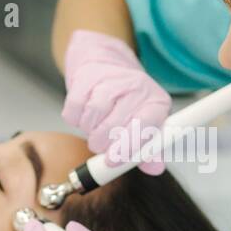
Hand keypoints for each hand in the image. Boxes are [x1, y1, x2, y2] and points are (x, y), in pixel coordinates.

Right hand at [61, 28, 171, 174]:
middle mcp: (136, 87)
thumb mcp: (145, 122)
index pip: (145, 127)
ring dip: (88, 131)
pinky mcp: (85, 78)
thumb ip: (150, 149)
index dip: (128, 148)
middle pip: (113, 128)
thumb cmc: (127, 98)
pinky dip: (75, 118)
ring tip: (95, 125)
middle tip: (103, 143)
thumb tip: (155, 169)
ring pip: (91, 121)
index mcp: (156, 101)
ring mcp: (110, 80)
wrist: (104, 61)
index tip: (113, 160)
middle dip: (103, 144)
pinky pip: (73, 111)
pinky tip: (84, 113)